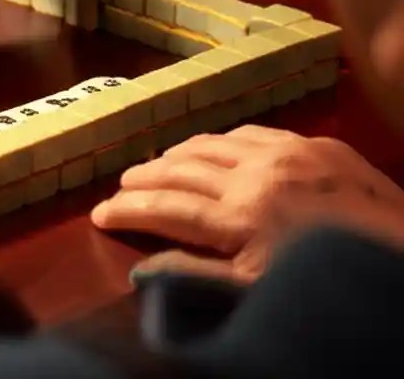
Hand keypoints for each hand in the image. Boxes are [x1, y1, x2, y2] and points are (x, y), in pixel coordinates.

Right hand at [92, 125, 403, 283]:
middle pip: (181, 168)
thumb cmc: (325, 284)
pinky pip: (253, 132)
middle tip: (121, 185)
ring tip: (157, 164)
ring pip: (213, 142)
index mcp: (240, 218)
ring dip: (177, 153)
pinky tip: (213, 148)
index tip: (98, 213)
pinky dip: (222, 140)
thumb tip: (141, 267)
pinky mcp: (316, 143)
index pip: (164, 208)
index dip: (127, 210)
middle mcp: (256, 176)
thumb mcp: (258, 292)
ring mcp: (287, 153)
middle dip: (144, 177)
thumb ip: (197, 275)